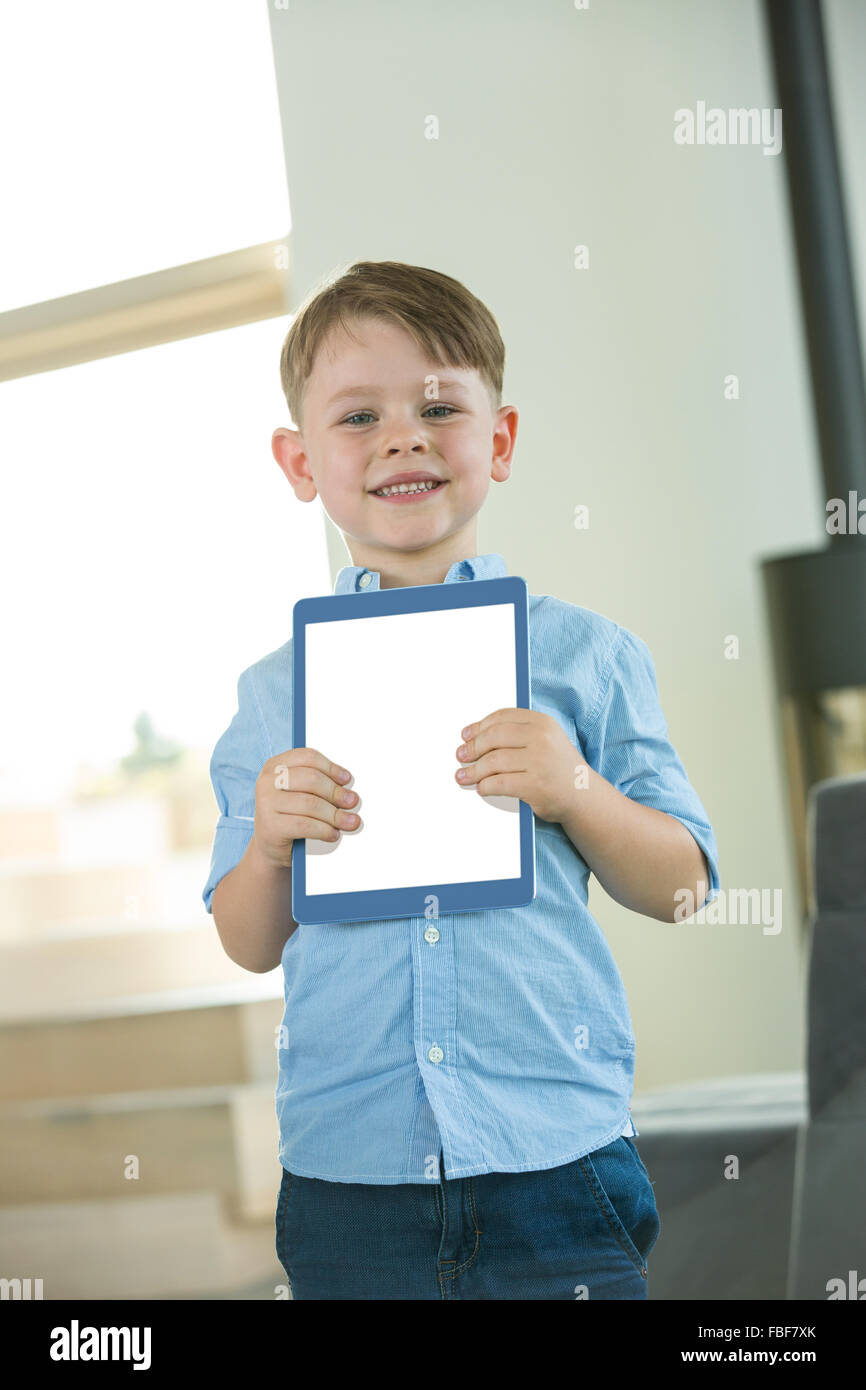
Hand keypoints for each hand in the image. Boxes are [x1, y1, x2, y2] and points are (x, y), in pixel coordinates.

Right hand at [252, 748, 360, 866]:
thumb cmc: (287, 815)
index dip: (331, 768)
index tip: (346, 779)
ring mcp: (266, 803)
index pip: (308, 757)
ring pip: (311, 804)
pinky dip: (324, 830)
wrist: (267, 846)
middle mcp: (267, 782)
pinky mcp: (270, 826)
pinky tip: (332, 833)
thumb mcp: (298, 794)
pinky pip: (305, 825)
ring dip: (335, 815)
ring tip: (348, 822)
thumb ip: (317, 786)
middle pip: (311, 779)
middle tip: (351, 801)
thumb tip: (347, 792)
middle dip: (336, 792)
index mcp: (275, 766)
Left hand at [454, 709, 586, 824]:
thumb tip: (474, 737)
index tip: (466, 735)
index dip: (479, 726)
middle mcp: (542, 739)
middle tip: (461, 755)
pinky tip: (481, 787)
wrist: (583, 795)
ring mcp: (540, 762)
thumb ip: (516, 734)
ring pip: (493, 762)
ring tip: (463, 776)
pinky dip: (485, 786)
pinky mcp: (536, 786)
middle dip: (472, 748)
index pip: (502, 718)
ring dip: (473, 770)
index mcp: (543, 723)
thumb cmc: (558, 767)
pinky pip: (500, 784)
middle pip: (494, 738)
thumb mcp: (545, 740)